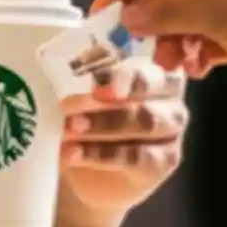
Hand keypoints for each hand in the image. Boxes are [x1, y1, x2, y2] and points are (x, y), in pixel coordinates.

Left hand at [57, 59, 187, 226]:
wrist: (89, 169)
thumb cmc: (86, 118)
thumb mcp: (78, 95)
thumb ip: (77, 77)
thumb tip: (55, 66)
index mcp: (149, 68)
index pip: (141, 57)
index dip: (116, 64)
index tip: (86, 73)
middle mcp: (168, 95)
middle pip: (148, 87)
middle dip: (105, 94)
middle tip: (67, 104)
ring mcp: (170, 129)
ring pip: (145, 121)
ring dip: (102, 124)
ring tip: (67, 129)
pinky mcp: (165, 160)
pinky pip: (138, 156)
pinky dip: (102, 155)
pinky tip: (73, 153)